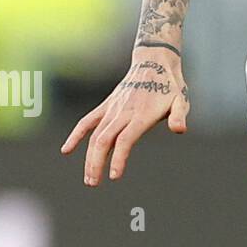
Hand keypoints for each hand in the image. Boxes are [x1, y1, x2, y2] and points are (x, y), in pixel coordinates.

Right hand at [60, 48, 189, 184]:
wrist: (154, 63)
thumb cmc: (169, 86)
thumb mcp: (180, 100)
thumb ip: (179, 116)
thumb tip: (180, 130)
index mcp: (141, 114)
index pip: (126, 139)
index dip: (118, 158)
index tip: (114, 176)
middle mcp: (123, 112)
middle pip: (105, 140)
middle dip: (96, 163)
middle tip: (93, 183)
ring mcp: (112, 109)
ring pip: (95, 135)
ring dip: (89, 157)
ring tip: (88, 178)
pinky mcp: (106, 106)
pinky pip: (87, 121)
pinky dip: (76, 135)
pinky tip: (66, 150)